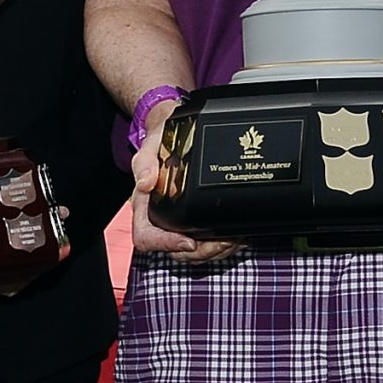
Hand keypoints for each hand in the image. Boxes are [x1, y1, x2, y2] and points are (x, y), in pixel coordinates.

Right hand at [126, 99, 238, 263]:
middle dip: (201, 251)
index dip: (166, 244)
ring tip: (234, 238)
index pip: (146, 238)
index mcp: (146, 207)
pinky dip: (224, 243)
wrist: (177, 132)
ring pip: (195, 251)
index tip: (188, 241)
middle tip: (223, 241)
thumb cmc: (162, 142)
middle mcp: (162, 219)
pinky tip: (237, 234)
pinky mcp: (198, 220)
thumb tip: (145, 182)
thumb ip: (146, 162)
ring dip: (217, 250)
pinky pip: (208, 242)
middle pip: (176, 251)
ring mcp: (181, 222)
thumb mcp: (151, 145)